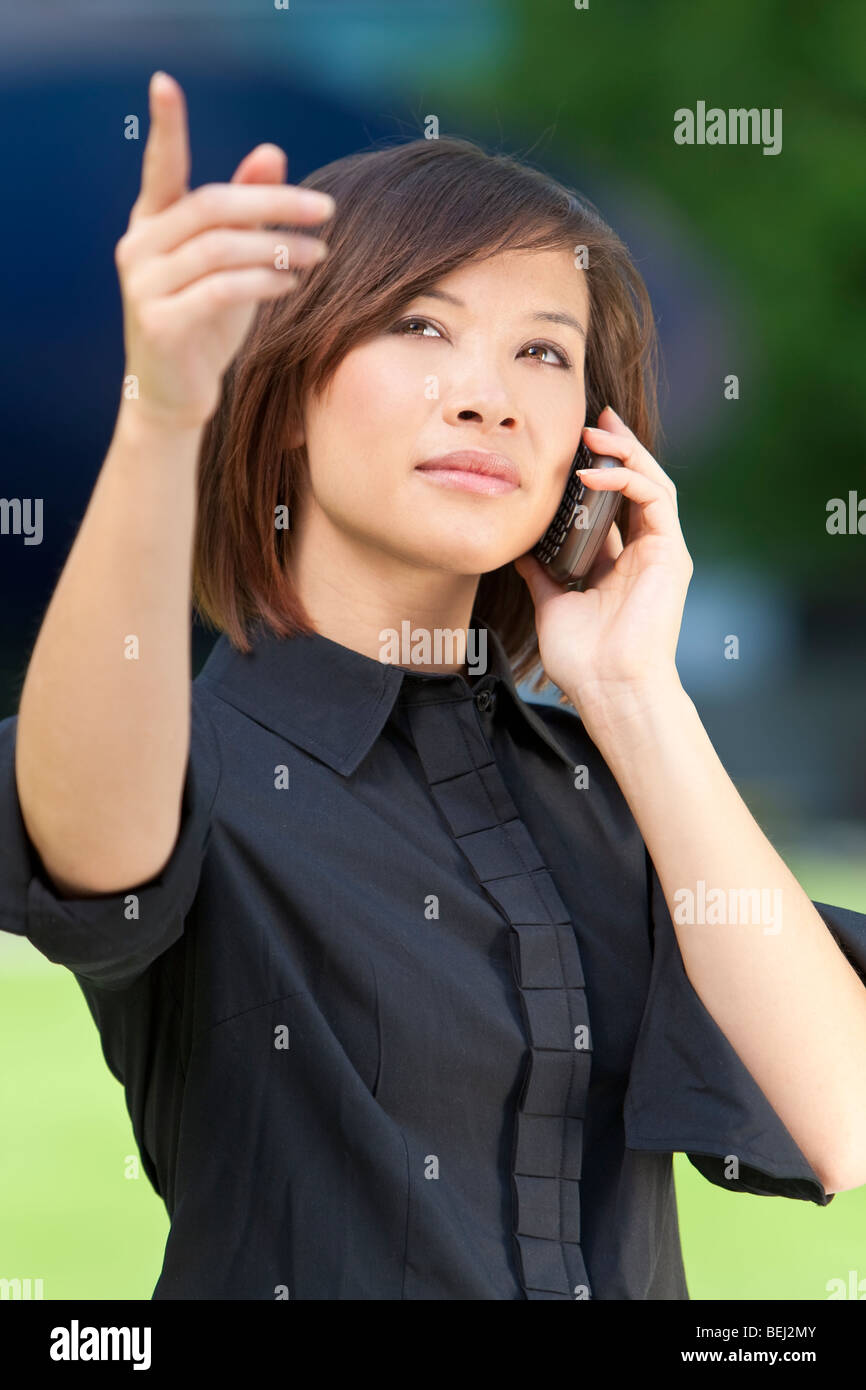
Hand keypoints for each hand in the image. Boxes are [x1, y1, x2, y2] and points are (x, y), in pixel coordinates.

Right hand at [115, 71, 335, 431]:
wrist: (175, 396)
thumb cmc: (207, 323)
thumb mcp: (230, 262)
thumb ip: (247, 209)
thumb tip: (272, 153)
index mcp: (151, 223)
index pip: (160, 167)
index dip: (164, 127)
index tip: (164, 84)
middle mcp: (138, 247)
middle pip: (212, 206)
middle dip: (275, 204)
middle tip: (327, 210)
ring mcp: (143, 285)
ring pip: (220, 248)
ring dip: (280, 247)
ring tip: (320, 254)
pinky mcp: (159, 322)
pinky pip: (220, 290)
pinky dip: (264, 282)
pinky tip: (293, 284)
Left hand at [513, 405, 692, 711]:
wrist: (608, 688)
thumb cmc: (582, 659)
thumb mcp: (552, 604)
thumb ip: (541, 573)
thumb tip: (519, 548)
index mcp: (620, 563)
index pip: (614, 502)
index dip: (598, 469)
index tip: (576, 443)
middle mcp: (645, 552)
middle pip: (637, 483)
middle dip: (617, 446)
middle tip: (592, 418)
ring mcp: (661, 552)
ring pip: (652, 482)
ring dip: (624, 452)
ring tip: (594, 432)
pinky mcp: (671, 553)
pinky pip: (655, 498)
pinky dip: (628, 477)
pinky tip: (596, 470)